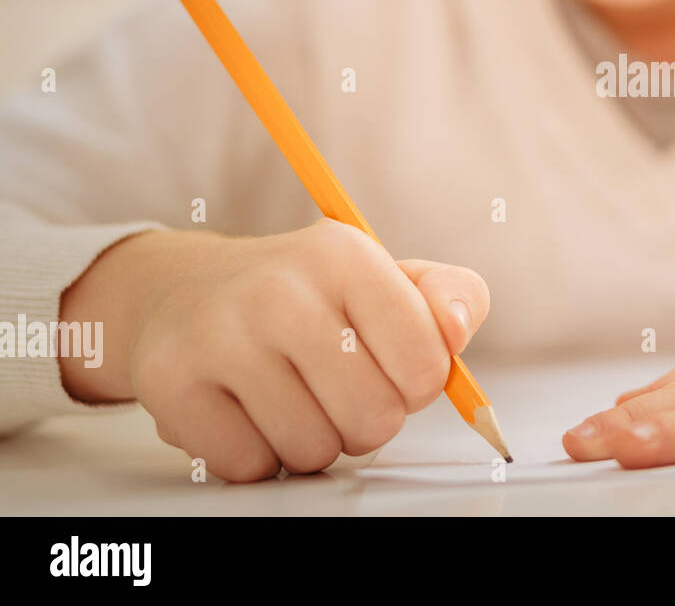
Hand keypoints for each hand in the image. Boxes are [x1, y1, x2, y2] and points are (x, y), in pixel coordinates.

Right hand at [59, 218, 489, 481]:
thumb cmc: (307, 296)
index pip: (426, 367)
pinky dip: (256, 454)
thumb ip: (452, 299)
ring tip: (288, 394)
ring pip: (313, 451)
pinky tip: (243, 408)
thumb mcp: (387, 278)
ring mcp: (222, 335)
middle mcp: (282, 290)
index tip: (386, 362)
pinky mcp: (171, 382)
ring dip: (310, 439)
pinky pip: (251, 466)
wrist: (184, 289)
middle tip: (334, 385)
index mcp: (347, 256)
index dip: (414, 384)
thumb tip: (455, 330)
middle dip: (365, 419)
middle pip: (374, 419)